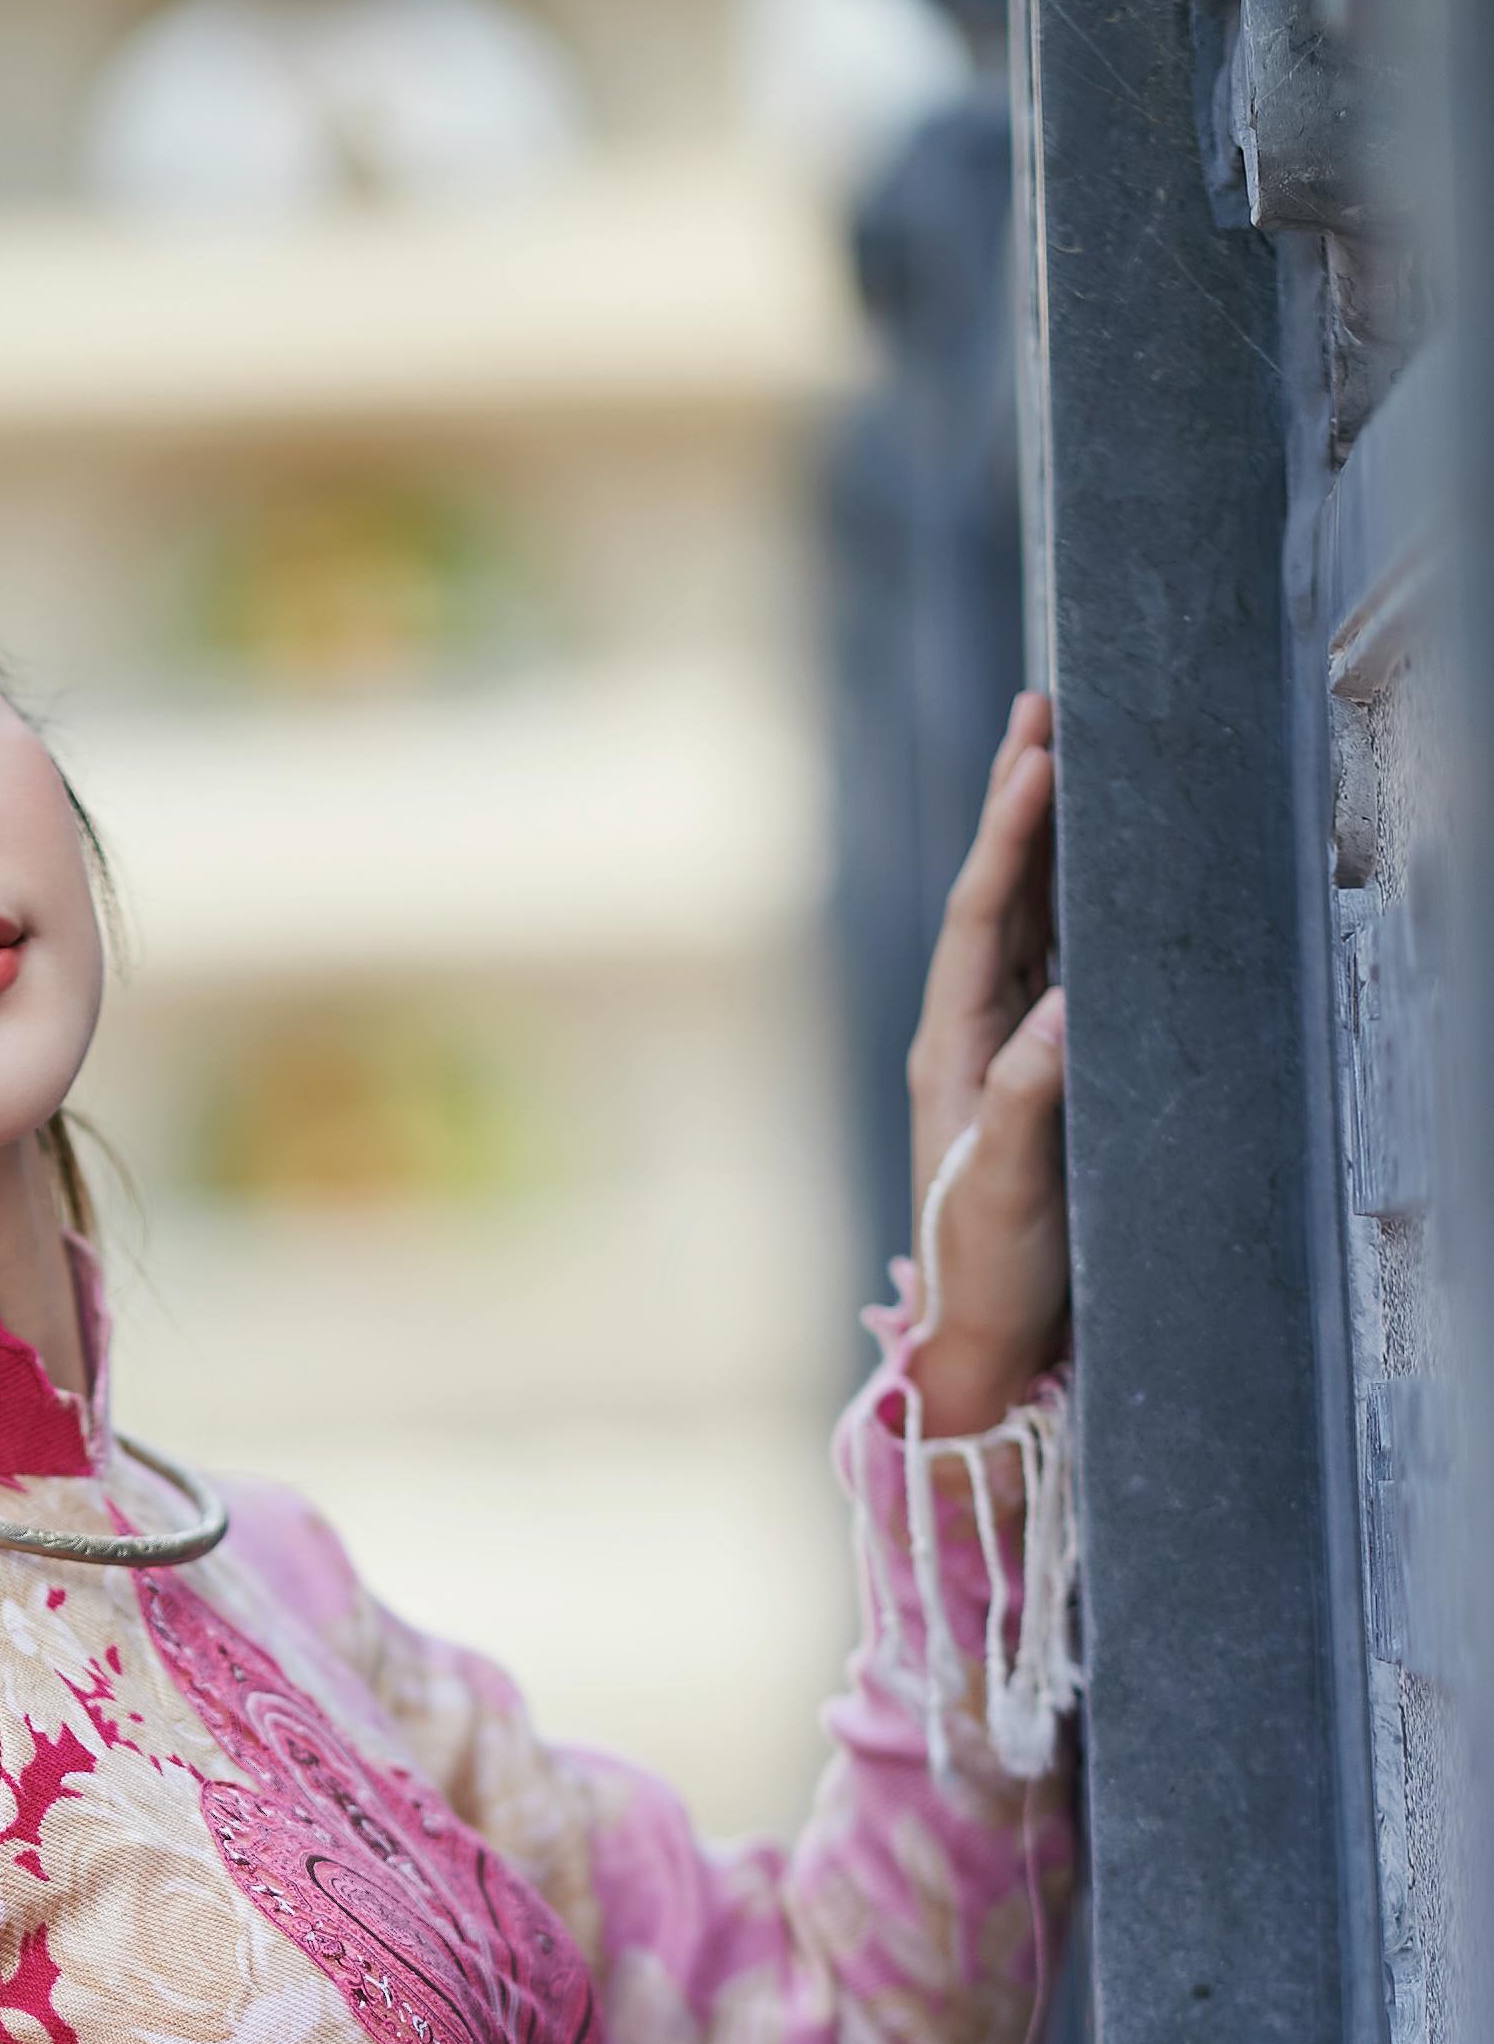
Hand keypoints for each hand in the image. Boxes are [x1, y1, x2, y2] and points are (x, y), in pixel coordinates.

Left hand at [905, 690, 1067, 1439]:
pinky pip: (1052, 963)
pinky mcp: (1033, 1071)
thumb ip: (1025, 1102)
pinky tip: (1093, 864)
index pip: (981, 918)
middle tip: (1043, 709)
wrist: (982, 1333)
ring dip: (1044, 840)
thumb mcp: (1001, 1187)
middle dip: (1019, 805)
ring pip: (1026, 919)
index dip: (1009, 835)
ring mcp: (998, 1047)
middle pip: (996, 896)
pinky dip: (1071, 903)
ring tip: (1063, 753)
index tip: (1037, 756)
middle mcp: (967, 1033)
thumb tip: (1062, 1009)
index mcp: (949, 1048)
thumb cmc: (987, 1267)